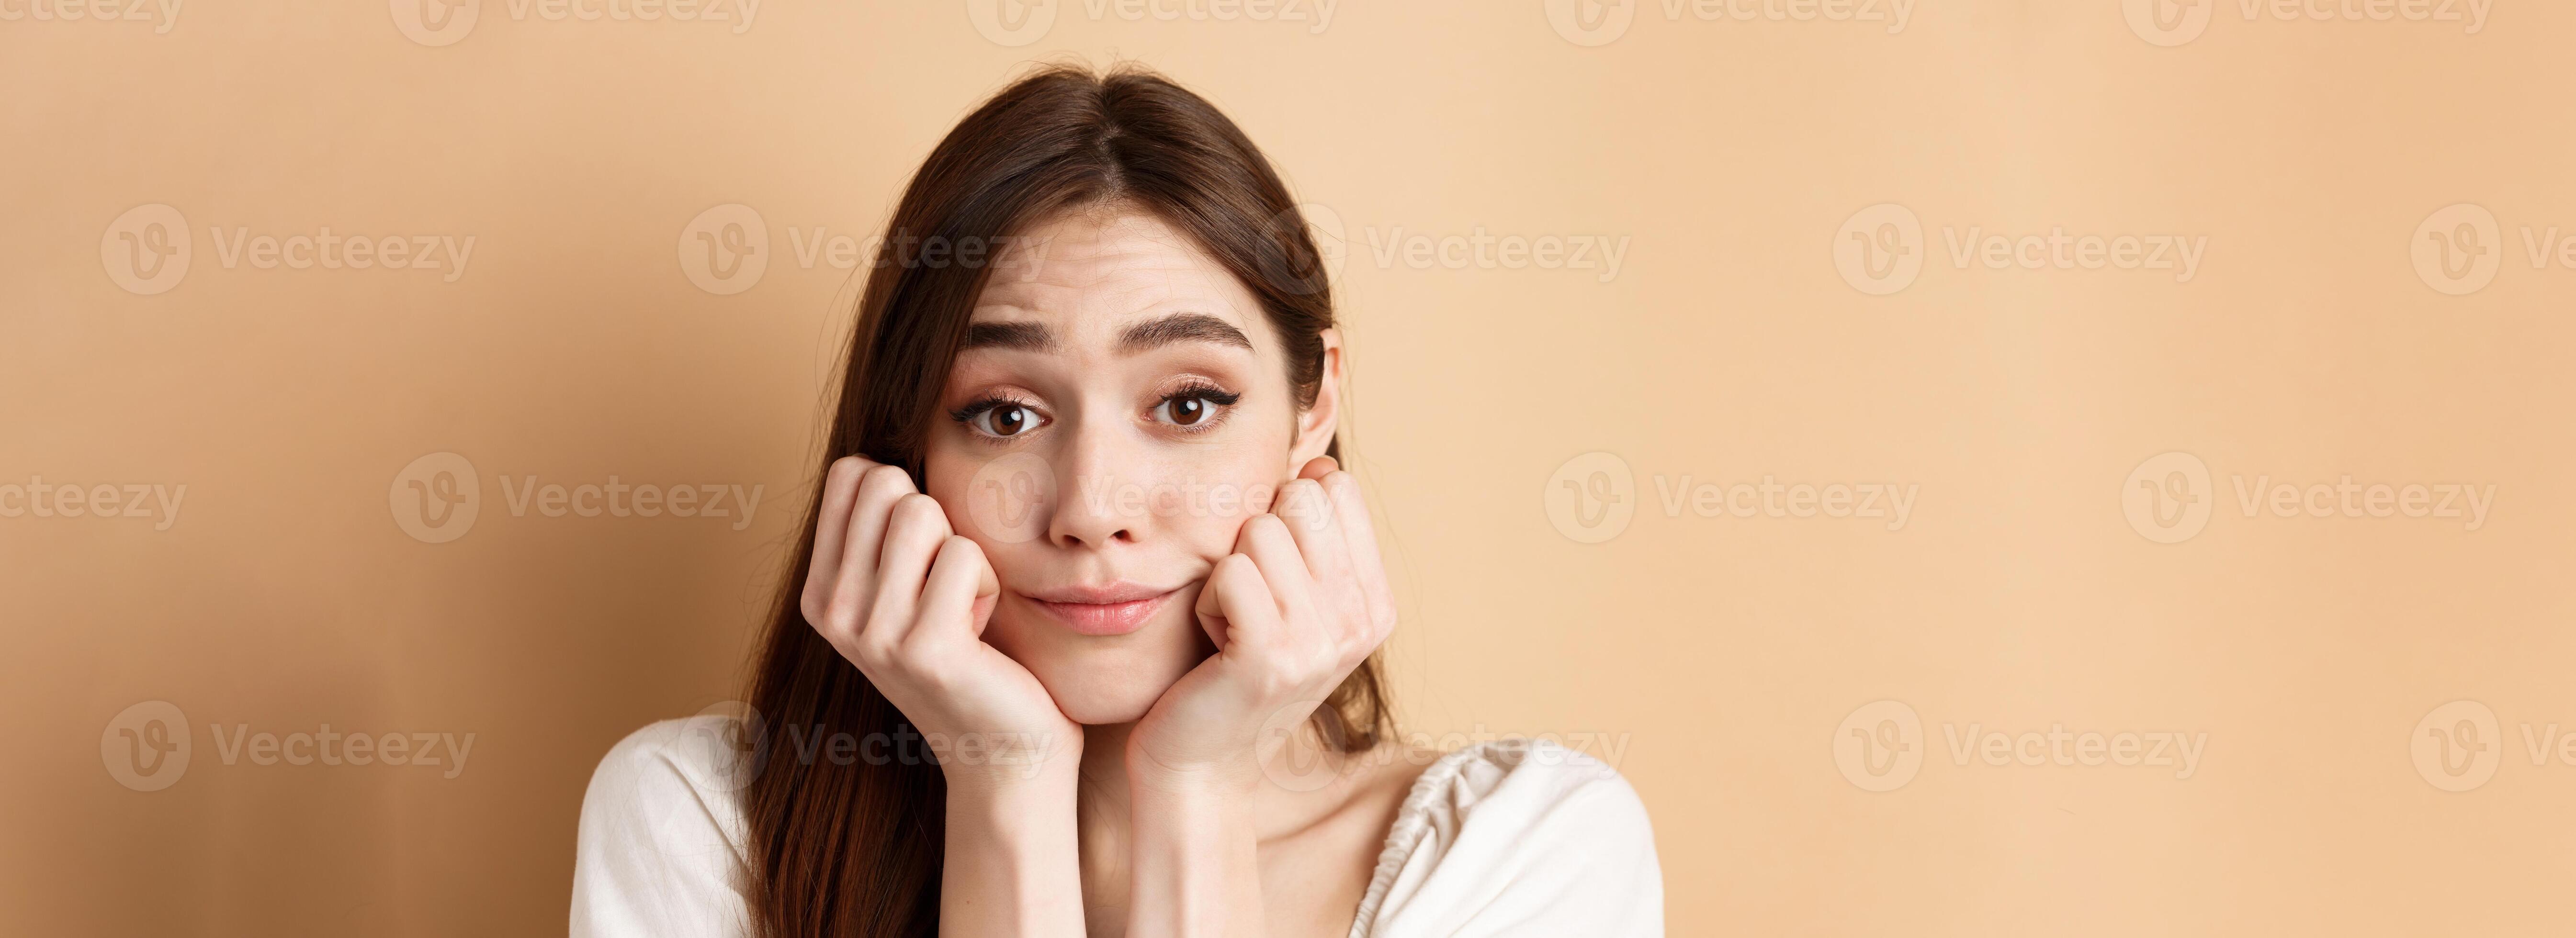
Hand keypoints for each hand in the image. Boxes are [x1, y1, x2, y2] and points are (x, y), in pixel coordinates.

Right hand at [801, 455, 1079, 788]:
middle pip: (887, 484)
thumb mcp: (907, 588)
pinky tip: (982, 634)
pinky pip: (965, 554)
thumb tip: (882, 458)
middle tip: (947, 587)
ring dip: (965, 555)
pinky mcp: (925, 648)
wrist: (1003, 751)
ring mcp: (873, 634)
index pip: (851, 473)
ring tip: (964, 610)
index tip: (921, 560)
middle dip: (936, 521)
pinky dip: (990, 584)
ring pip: (924, 513)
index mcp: (821, 593)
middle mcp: (833, 614)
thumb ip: (883, 528)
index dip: (905, 494)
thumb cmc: (972, 655)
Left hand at [1126, 456, 1398, 789]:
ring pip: (1259, 531)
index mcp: (1375, 604)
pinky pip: (1229, 571)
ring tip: (1232, 624)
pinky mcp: (1271, 658)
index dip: (1286, 512)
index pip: (1338, 488)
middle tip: (1248, 602)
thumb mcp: (1290, 598)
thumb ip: (1313, 535)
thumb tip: (1318, 464)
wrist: (1199, 761)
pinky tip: (1216, 644)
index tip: (1276, 578)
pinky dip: (1207, 600)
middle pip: (1299, 500)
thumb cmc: (1231, 666)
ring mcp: (1321, 643)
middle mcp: (1360, 623)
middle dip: (1254, 538)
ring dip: (1226, 573)